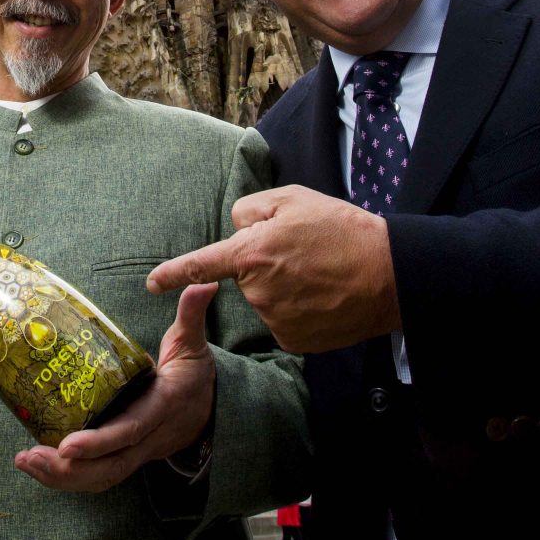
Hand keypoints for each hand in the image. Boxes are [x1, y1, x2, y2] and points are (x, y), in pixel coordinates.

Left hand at [14, 282, 217, 492]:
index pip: (129, 430)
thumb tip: (203, 283)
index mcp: (161, 408)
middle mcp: (148, 437)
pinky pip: (98, 476)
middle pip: (109, 466)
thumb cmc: (195, 376)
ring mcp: (137, 452)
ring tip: (24, 462)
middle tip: (28, 457)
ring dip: (60, 478)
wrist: (212, 413)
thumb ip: (192, 315)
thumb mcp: (194, 344)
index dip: (99, 442)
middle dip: (68, 470)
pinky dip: (66, 478)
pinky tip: (37, 466)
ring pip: (101, 477)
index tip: (67, 445)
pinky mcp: (125, 457)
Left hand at [145, 185, 398, 352]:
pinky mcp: (293, 340)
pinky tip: (323, 298)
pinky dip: (298, 310)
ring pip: (266, 299)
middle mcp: (256, 291)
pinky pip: (284, 321)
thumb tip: (235, 230)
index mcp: (251, 253)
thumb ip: (251, 210)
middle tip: (304, 253)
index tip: (151, 284)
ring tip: (319, 274)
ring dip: (283, 288)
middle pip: (246, 277)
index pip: (200, 265)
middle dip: (266, 265)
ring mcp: (275, 319)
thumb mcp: (293, 199)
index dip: (173, 274)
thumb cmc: (340, 229)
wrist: (388, 273)